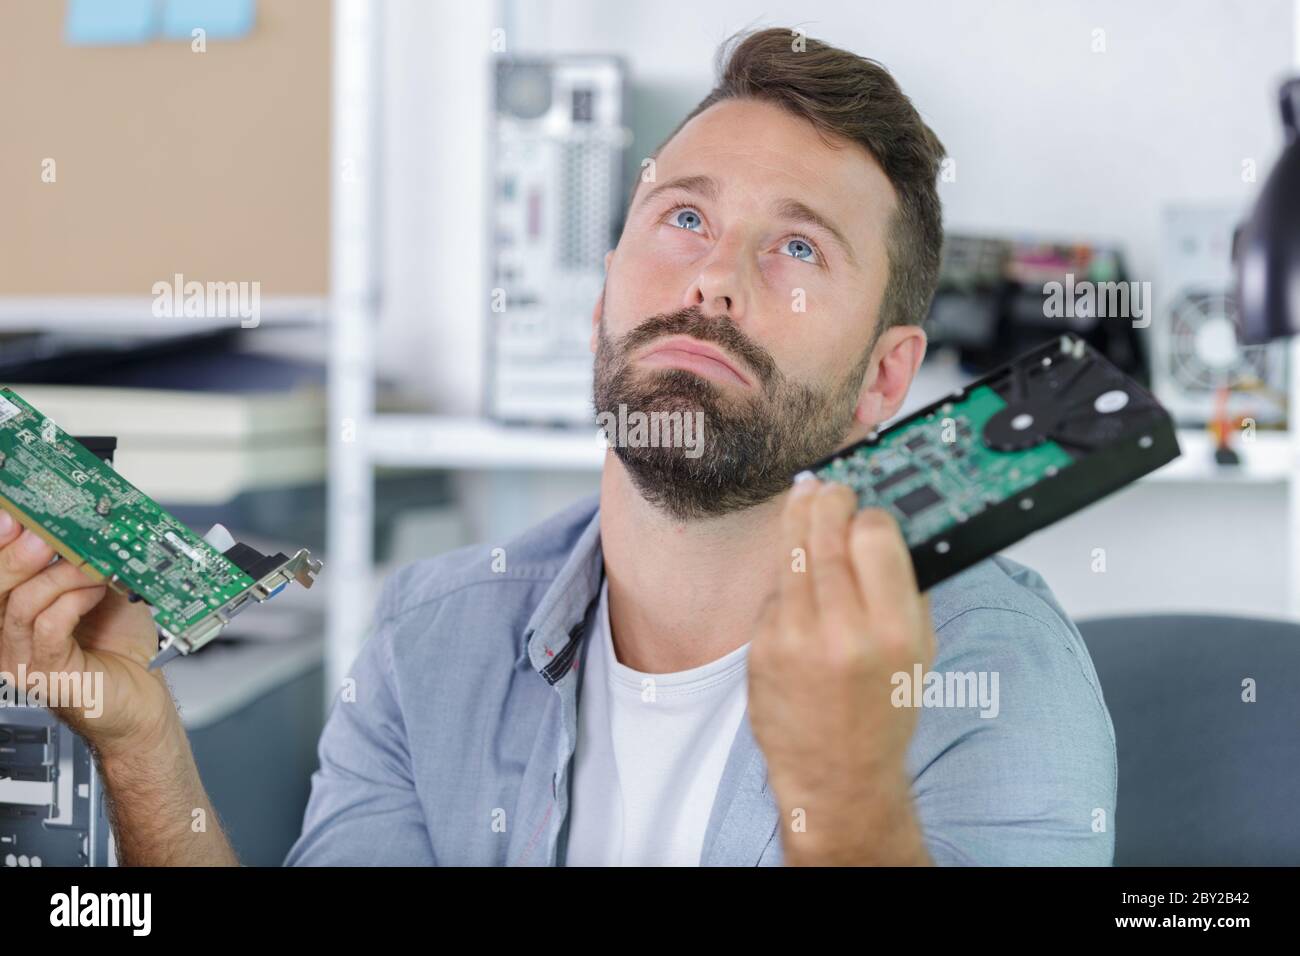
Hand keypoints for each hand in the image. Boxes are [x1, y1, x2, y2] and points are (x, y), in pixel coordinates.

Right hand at [0, 509, 179, 757]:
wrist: (142, 700)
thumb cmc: (120, 647)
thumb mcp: (103, 589)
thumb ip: (87, 558)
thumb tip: (89, 518)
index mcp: (14, 611)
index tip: (12, 512)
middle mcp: (10, 635)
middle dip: (16, 551)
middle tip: (43, 529)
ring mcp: (24, 657)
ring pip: (20, 604)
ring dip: (60, 575)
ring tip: (92, 563)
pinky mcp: (47, 674)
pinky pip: (48, 628)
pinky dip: (73, 601)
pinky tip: (96, 591)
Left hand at [748, 476, 935, 864]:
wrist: (836, 776)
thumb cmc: (881, 715)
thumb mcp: (918, 654)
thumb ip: (905, 591)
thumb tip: (885, 531)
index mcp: (895, 632)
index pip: (875, 538)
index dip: (870, 516)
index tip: (868, 511)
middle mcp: (844, 632)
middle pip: (827, 534)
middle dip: (828, 501)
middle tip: (828, 487)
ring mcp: (795, 638)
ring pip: (791, 553)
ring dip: (798, 518)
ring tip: (804, 496)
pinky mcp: (762, 646)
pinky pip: (775, 593)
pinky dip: (786, 579)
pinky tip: (797, 577)